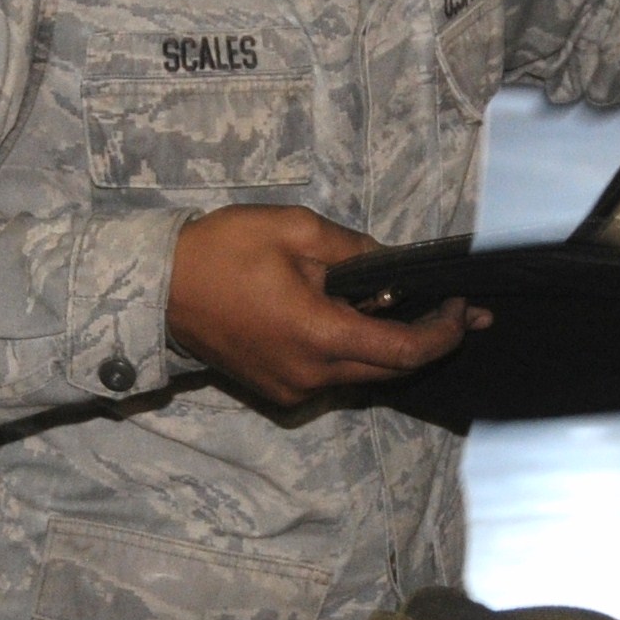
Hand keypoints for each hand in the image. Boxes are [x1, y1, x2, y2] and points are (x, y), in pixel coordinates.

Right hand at [168, 204, 477, 408]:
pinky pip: (331, 376)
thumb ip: (353, 249)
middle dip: (428, 341)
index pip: (404, 351)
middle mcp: (311, 376)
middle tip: (460, 313)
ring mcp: (292, 389)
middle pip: (390, 370)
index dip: (443, 333)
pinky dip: (353, 353)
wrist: (156, 288)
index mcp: (319, 337)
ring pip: (361, 375)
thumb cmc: (222, 252)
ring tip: (412, 310)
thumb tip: (389, 266)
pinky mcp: (276, 390)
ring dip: (388, 347)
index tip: (463, 307)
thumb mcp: (294, 229)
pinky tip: (357, 322)